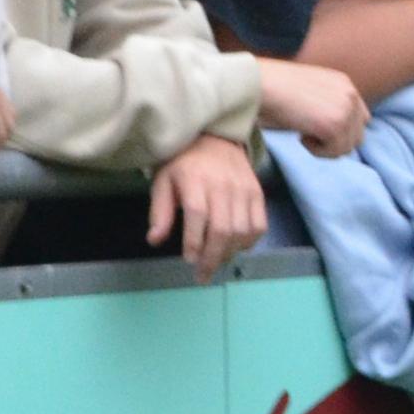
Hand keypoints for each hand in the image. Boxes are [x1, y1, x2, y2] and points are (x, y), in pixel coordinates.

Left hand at [145, 133, 266, 277]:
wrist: (215, 139)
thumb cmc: (183, 163)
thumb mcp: (163, 181)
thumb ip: (159, 211)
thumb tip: (155, 240)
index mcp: (195, 180)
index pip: (197, 215)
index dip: (194, 241)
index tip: (189, 260)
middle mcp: (223, 186)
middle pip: (222, 228)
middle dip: (213, 256)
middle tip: (203, 275)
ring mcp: (244, 190)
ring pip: (242, 230)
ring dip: (229, 252)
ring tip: (217, 261)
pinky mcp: (258, 194)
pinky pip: (259, 225)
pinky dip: (249, 242)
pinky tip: (235, 247)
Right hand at [257, 58, 369, 155]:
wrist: (254, 84)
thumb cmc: (269, 89)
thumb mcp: (307, 93)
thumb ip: (327, 106)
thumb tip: (337, 134)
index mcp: (344, 83)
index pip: (360, 118)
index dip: (341, 130)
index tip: (316, 129)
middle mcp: (350, 94)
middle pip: (358, 136)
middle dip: (335, 142)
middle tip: (307, 134)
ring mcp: (345, 109)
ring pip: (347, 147)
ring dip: (325, 148)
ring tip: (302, 134)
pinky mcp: (335, 125)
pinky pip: (334, 152)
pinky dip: (316, 151)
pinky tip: (300, 137)